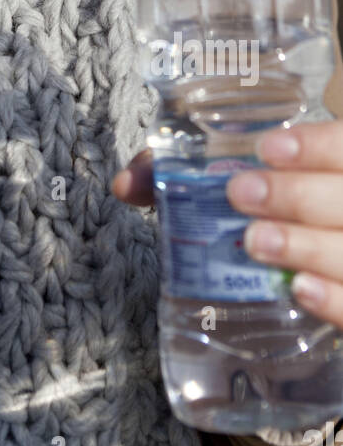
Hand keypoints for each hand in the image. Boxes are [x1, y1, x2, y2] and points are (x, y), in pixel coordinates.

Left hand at [112, 122, 342, 327]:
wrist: (300, 234)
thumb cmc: (263, 200)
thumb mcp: (231, 174)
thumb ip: (182, 172)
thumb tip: (124, 185)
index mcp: (340, 162)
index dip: (316, 146)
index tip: (267, 149)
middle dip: (296, 195)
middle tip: (241, 194)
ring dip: (306, 245)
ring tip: (256, 240)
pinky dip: (333, 299)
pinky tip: (300, 288)